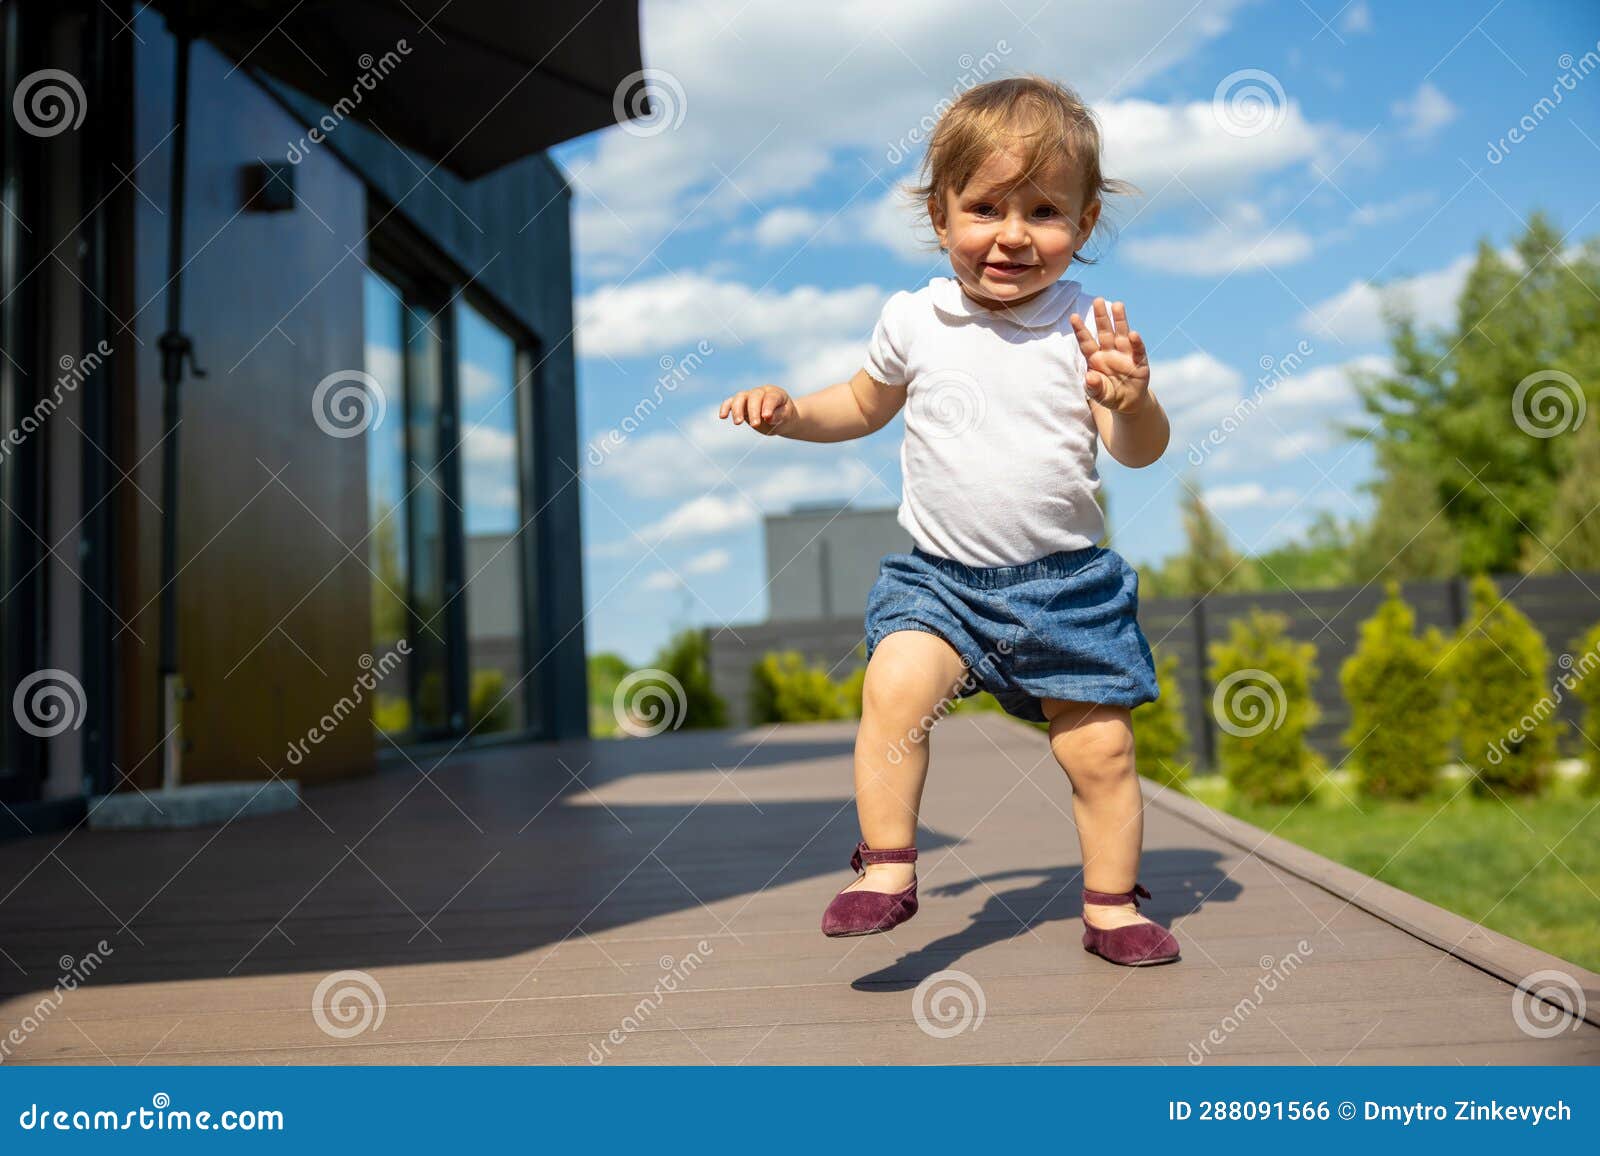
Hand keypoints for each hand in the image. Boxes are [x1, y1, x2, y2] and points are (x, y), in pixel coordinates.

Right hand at [719, 384, 793, 435]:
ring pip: (740, 397)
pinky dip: (725, 407)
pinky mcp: (741, 404)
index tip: (767, 417)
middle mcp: (761, 392)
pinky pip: (730, 402)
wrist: (781, 417)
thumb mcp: (787, 418)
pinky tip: (722, 416)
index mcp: (776, 393)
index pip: (770, 397)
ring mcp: (750, 396)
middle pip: (754, 396)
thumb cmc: (784, 416)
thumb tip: (769, 417)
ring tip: (738, 423)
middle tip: (755, 425)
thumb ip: (780, 416)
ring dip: (737, 409)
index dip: (768, 406)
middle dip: (753, 410)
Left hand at [1069, 297, 1151, 414]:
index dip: (1080, 330)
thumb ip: (1094, 386)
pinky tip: (1133, 334)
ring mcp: (1125, 354)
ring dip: (1120, 320)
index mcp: (1095, 358)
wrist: (1128, 402)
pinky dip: (1136, 342)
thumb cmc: (1109, 394)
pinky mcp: (1139, 361)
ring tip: (1117, 305)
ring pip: (1121, 333)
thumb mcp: (1099, 394)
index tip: (1073, 317)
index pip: (1086, 342)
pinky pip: (1137, 350)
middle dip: (1101, 316)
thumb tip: (1089, 377)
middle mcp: (1109, 352)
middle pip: (1104, 332)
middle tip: (1097, 300)